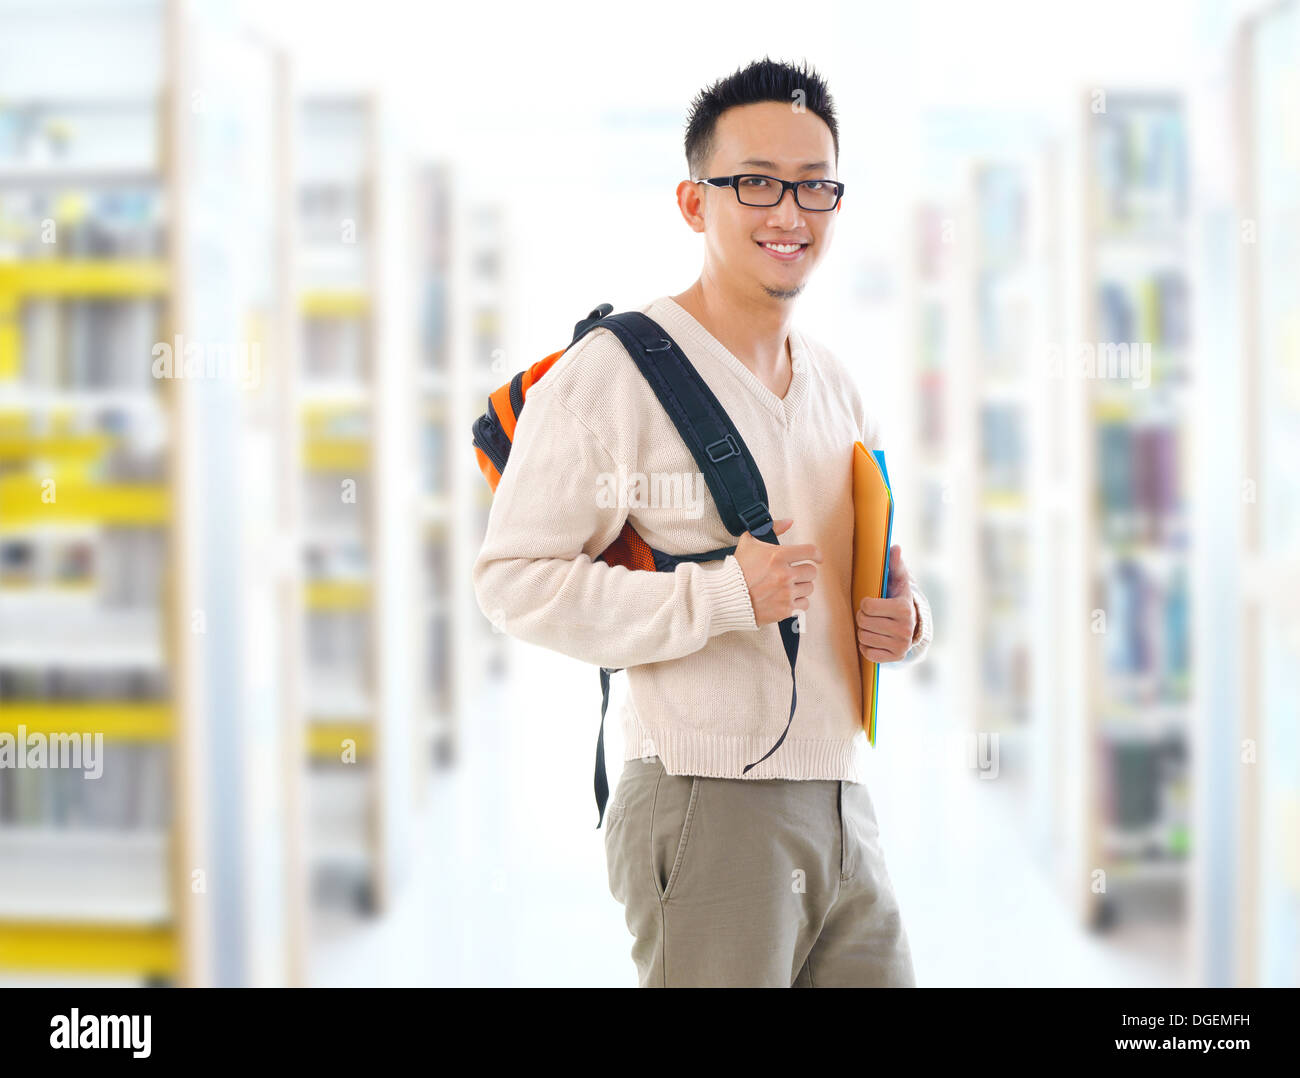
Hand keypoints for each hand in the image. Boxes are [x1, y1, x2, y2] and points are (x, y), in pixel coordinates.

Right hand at [734, 517, 822, 626]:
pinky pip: (804, 604)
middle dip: (805, 571)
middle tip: (795, 573)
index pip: (810, 552)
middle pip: (812, 572)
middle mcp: (785, 575)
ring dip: (801, 586)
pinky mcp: (785, 610)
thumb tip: (789, 521)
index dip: (816, 554)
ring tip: (789, 586)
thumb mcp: (749, 541)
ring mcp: (786, 594)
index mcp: (778, 556)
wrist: (727, 597)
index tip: (817, 558)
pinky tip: (788, 598)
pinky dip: (798, 602)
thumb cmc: (737, 569)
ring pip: (809, 588)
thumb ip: (770, 527)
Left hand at [857, 544, 916, 662]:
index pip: (867, 606)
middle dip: (862, 617)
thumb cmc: (899, 598)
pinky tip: (875, 638)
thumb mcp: (898, 580)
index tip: (872, 602)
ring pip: (863, 637)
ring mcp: (901, 646)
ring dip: (864, 631)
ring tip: (874, 625)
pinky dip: (866, 645)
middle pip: (863, 622)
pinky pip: (867, 652)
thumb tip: (894, 547)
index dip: (865, 603)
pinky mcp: (895, 657)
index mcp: (904, 609)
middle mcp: (905, 629)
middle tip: (871, 615)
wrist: (913, 625)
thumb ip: (895, 564)